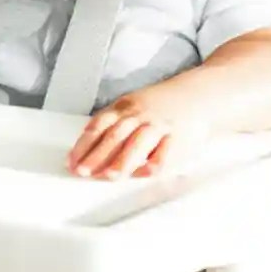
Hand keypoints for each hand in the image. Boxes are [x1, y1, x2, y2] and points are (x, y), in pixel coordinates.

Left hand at [66, 92, 206, 179]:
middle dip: (97, 155)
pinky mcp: (178, 138)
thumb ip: (112, 124)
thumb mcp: (132, 106)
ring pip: (138, 144)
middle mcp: (141, 115)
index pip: (99, 125)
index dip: (84, 145)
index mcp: (125, 107)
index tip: (72, 162)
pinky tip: (143, 173)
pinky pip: (164, 153)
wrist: (198, 96)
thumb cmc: (160, 106)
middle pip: (115, 136)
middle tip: (83, 171)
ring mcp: (160, 126)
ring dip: (122, 161)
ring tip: (109, 176)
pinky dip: (153, 163)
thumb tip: (87, 148)